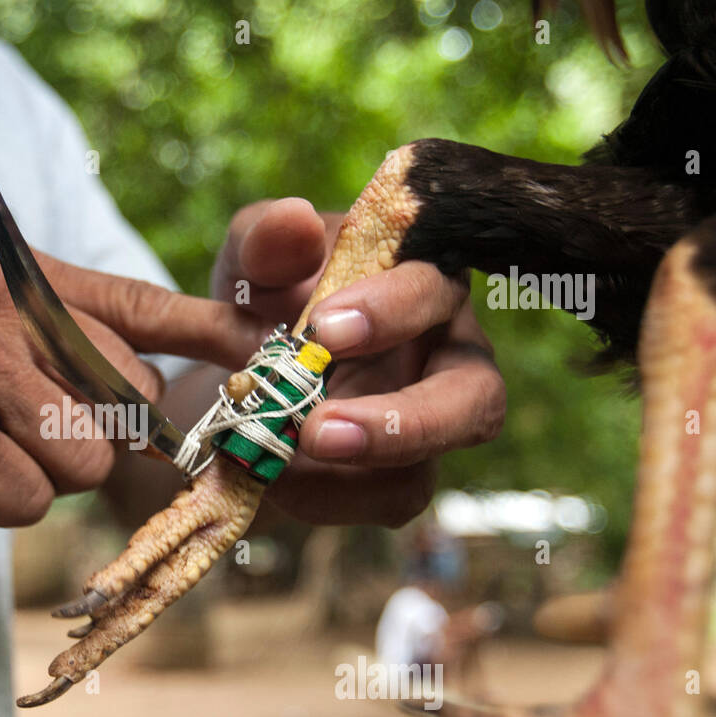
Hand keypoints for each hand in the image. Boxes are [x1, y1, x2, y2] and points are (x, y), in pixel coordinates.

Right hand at [0, 241, 266, 527]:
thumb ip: (47, 333)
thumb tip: (140, 391)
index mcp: (18, 277)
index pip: (140, 306)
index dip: (212, 339)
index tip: (265, 361)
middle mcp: (7, 314)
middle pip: (127, 403)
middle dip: (94, 438)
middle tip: (22, 434)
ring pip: (82, 462)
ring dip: (35, 476)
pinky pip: (23, 499)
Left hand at [211, 198, 504, 526]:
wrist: (240, 373)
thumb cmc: (267, 299)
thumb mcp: (251, 265)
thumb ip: (265, 240)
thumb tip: (294, 219)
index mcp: (420, 286)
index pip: (434, 291)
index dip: (391, 309)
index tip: (325, 327)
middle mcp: (447, 356)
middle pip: (475, 395)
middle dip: (405, 419)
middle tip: (321, 429)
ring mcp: (432, 424)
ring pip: (434, 463)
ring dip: (364, 468)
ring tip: (286, 463)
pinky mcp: (402, 477)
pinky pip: (391, 497)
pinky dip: (331, 497)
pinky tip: (276, 484)